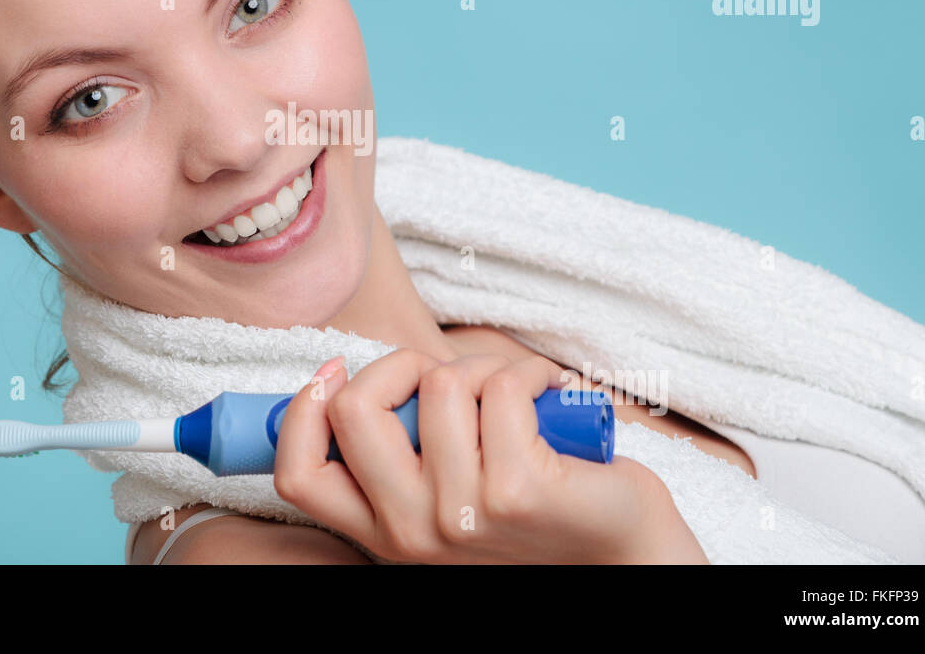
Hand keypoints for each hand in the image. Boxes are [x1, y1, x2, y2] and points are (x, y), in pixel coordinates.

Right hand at [274, 349, 706, 563]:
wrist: (625, 558)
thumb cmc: (537, 510)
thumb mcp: (445, 493)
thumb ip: (398, 452)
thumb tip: (345, 381)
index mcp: (385, 531)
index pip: (299, 475)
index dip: (302, 408)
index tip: (334, 374)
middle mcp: (413, 532)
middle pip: (354, 410)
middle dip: (400, 365)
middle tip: (444, 378)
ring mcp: (464, 514)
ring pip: (440, 385)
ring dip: (484, 368)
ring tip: (515, 394)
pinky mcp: (519, 490)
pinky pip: (503, 386)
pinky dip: (531, 373)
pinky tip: (550, 396)